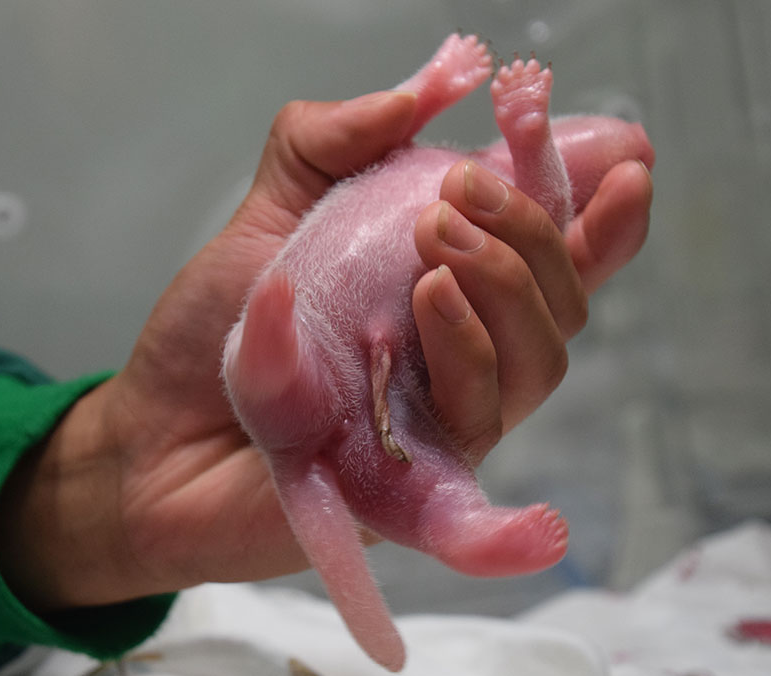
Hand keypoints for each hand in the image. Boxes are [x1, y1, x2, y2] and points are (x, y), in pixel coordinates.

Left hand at [0, 91, 652, 610]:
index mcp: (447, 287)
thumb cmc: (218, 324)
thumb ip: (334, 139)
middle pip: (561, 305)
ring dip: (496, 296)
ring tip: (430, 260)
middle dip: (529, 235)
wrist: (152, 430)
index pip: (558, 253)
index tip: (618, 150)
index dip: (600, 206)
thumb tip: (429, 86)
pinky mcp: (410, 494)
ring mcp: (441, 426)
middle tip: (457, 194)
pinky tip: (445, 331)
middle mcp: (462, 356)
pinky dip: (480, 417)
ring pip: (532, 369)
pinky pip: (477, 478)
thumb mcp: (269, 207)